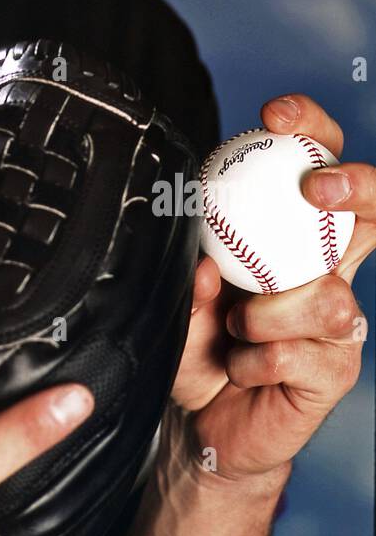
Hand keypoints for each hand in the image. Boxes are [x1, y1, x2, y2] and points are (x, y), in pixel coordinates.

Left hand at [171, 93, 373, 481]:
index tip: (274, 116)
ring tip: (235, 326)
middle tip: (316, 188)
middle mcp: (327, 268)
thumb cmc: (198, 342)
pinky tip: (240, 366)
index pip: (319, 160)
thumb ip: (190, 272)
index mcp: (292, 230)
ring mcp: (339, 320)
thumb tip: (205, 261)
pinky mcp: (336, 369)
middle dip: (357, 185)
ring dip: (268, 312)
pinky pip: (301, 353)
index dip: (311, 126)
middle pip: (373, 211)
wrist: (203, 420)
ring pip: (330, 296)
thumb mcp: (178, 295)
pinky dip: (257, 358)